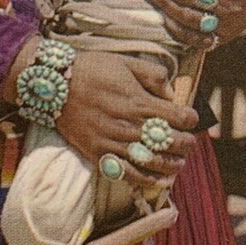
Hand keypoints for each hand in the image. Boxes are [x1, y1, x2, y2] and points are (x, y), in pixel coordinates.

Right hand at [56, 52, 198, 189]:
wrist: (55, 84)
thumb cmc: (92, 69)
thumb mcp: (127, 62)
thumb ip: (154, 75)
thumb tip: (170, 93)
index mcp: (139, 101)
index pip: (179, 117)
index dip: (191, 119)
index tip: (191, 118)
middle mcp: (129, 125)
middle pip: (170, 142)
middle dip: (186, 144)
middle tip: (189, 143)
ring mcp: (114, 142)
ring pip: (153, 161)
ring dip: (172, 165)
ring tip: (179, 164)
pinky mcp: (100, 154)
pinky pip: (128, 174)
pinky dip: (147, 181)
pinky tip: (158, 182)